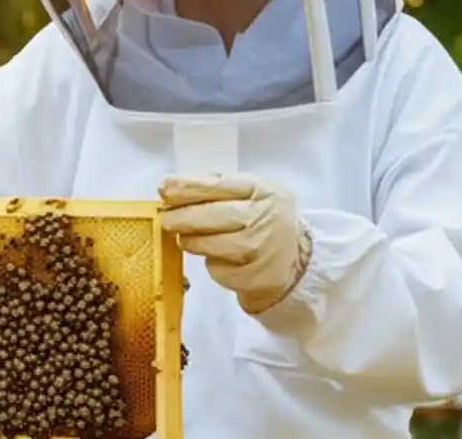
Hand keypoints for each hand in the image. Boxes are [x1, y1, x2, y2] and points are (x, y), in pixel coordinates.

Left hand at [159, 173, 312, 314]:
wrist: (297, 260)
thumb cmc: (264, 219)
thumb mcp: (252, 194)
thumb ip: (217, 188)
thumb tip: (171, 186)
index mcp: (263, 190)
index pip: (218, 184)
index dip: (187, 186)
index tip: (164, 188)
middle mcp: (264, 217)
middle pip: (211, 215)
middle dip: (180, 216)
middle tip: (165, 218)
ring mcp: (260, 249)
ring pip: (209, 244)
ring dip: (190, 241)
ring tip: (186, 238)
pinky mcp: (254, 276)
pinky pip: (217, 268)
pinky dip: (210, 262)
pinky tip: (216, 256)